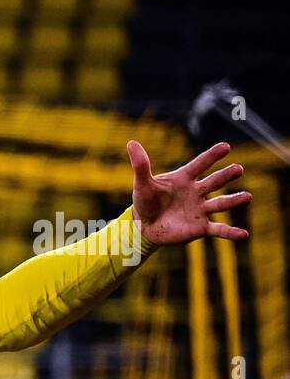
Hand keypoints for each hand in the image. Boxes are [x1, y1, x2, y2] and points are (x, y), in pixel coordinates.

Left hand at [128, 141, 250, 246]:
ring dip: (234, 200)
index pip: (200, 164)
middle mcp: (196, 192)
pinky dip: (230, 232)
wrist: (143, 227)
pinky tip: (243, 234)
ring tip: (247, 196)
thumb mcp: (142, 184)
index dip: (212, 156)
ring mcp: (200, 209)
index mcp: (184, 179)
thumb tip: (131, 143)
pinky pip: (218, 229)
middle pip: (215, 181)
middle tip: (238, 169)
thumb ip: (141, 165)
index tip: (226, 147)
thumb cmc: (145, 202)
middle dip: (227, 175)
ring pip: (221, 204)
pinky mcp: (200, 227)